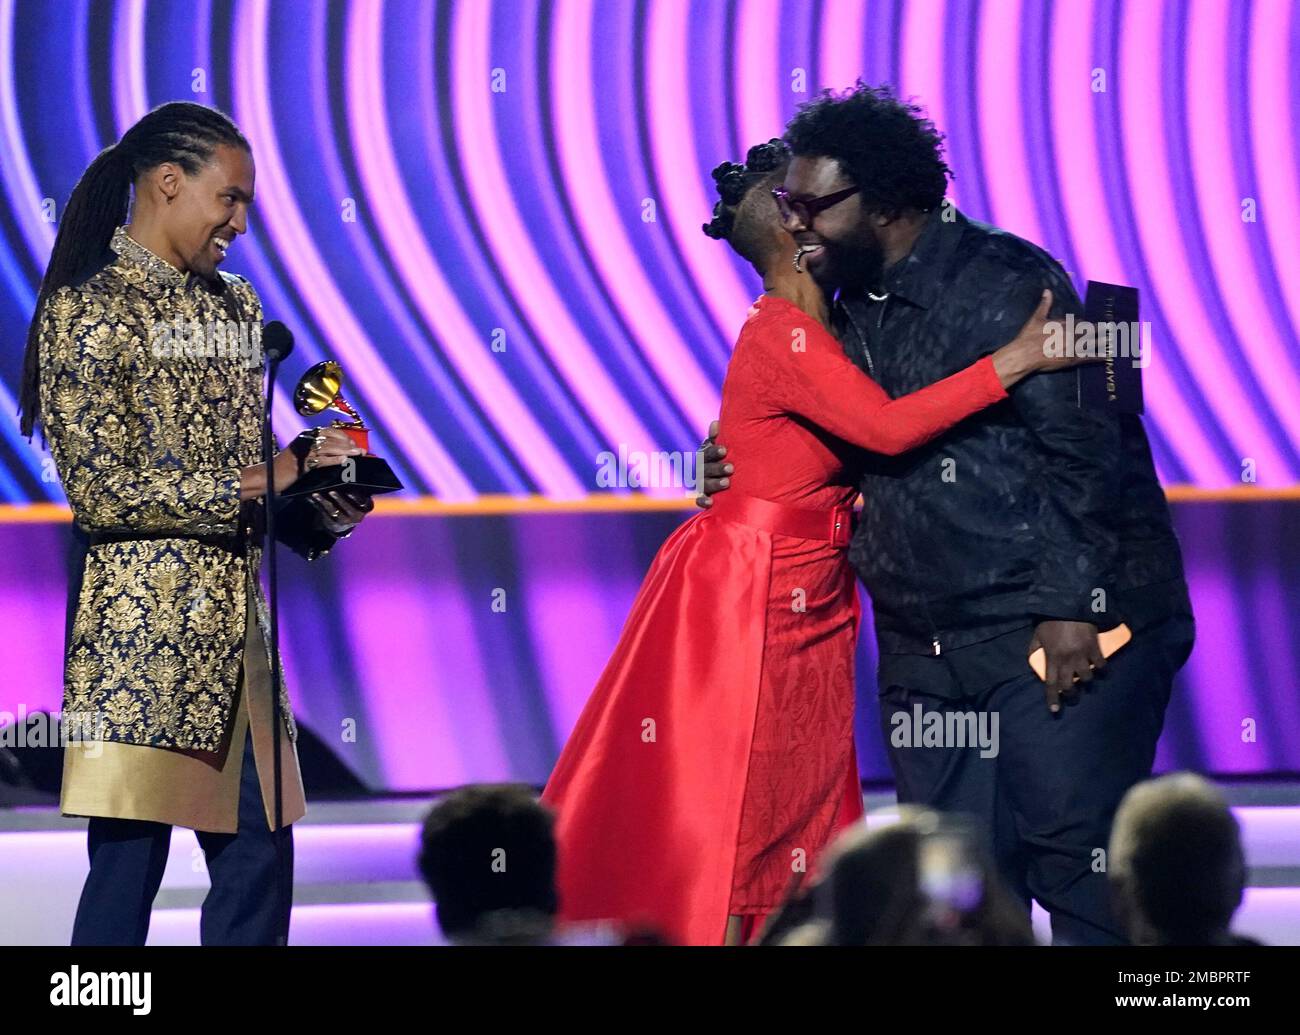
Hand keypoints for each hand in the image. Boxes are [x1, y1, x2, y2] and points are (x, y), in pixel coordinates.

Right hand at [239, 426, 363, 499]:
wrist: (267, 475)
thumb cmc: (288, 468)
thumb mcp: (304, 455)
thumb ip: (320, 452)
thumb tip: (342, 454)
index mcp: (306, 435)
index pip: (329, 431)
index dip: (344, 436)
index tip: (355, 443)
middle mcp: (304, 440)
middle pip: (331, 439)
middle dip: (348, 445)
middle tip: (361, 451)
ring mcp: (302, 451)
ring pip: (328, 448)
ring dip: (345, 451)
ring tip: (357, 455)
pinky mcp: (301, 463)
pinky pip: (320, 460)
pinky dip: (334, 460)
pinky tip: (344, 461)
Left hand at [309, 489, 373, 534]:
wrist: (345, 522)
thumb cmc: (352, 501)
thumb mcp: (359, 496)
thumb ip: (356, 486)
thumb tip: (345, 468)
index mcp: (367, 506)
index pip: (363, 500)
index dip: (356, 495)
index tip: (349, 487)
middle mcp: (358, 516)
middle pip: (348, 507)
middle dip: (339, 499)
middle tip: (332, 491)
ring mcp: (345, 521)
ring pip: (333, 510)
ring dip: (324, 501)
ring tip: (316, 493)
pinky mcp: (333, 524)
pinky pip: (324, 513)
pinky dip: (317, 505)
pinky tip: (311, 498)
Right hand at [694, 419, 733, 508]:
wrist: (737, 478)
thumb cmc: (732, 457)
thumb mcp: (727, 446)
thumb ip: (721, 436)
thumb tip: (715, 424)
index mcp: (706, 454)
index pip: (707, 452)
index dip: (714, 451)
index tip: (724, 450)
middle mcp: (702, 468)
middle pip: (705, 468)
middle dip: (717, 468)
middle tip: (731, 468)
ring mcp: (703, 483)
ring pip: (704, 483)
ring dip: (714, 483)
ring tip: (727, 483)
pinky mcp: (705, 497)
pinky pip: (700, 500)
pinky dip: (703, 501)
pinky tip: (710, 502)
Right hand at [990, 290, 1104, 388]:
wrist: (1025, 354)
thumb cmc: (1029, 336)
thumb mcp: (1036, 317)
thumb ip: (1044, 304)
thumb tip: (1047, 290)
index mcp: (1065, 323)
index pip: (1079, 321)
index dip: (1084, 323)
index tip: (1089, 324)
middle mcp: (1072, 333)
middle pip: (1089, 331)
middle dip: (1100, 329)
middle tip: (1111, 328)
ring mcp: (1074, 346)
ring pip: (1092, 342)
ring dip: (1103, 341)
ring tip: (1113, 340)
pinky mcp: (1073, 359)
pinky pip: (1089, 357)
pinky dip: (1099, 357)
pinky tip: (1107, 357)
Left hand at [1030, 619, 1105, 712]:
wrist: (1070, 604)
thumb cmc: (1051, 620)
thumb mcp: (1038, 634)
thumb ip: (1034, 648)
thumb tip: (1032, 659)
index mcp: (1051, 657)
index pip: (1050, 683)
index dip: (1052, 698)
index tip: (1054, 710)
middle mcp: (1067, 659)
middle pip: (1069, 684)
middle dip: (1070, 694)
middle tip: (1072, 695)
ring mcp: (1082, 654)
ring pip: (1087, 677)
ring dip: (1086, 680)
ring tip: (1085, 678)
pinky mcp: (1095, 648)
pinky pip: (1101, 664)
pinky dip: (1101, 669)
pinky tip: (1101, 669)